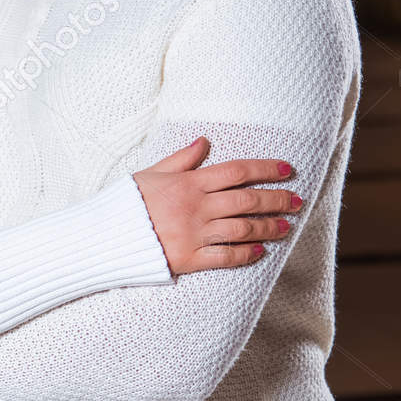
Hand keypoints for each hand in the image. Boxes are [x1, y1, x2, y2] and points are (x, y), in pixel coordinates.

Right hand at [134, 137, 303, 274]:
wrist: (103, 236)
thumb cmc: (125, 203)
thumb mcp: (151, 173)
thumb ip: (181, 159)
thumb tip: (204, 141)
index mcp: (188, 182)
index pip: (237, 172)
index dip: (266, 170)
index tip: (287, 170)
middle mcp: (196, 207)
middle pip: (247, 200)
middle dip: (277, 199)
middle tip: (297, 200)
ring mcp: (194, 234)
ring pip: (243, 229)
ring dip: (269, 227)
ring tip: (286, 226)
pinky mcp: (189, 259)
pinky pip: (225, 256)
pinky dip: (246, 254)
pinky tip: (260, 251)